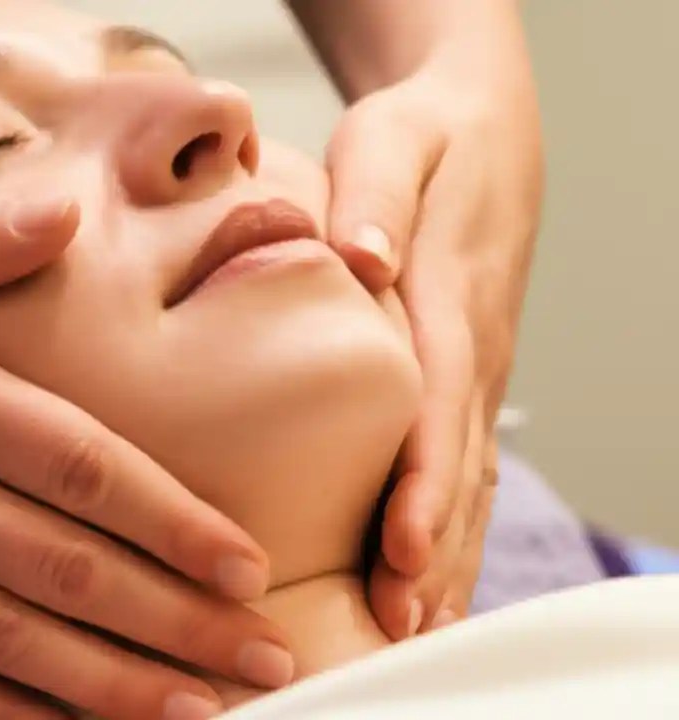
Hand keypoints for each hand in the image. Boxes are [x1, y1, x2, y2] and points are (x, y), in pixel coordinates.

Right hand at [0, 197, 289, 719]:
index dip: (175, 521)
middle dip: (180, 621)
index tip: (247, 563)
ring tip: (204, 712)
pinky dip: (12, 717)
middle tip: (262, 656)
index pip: (80, 468)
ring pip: (15, 647)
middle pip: (70, 571)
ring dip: (119, 686)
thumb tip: (65, 211)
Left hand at [322, 49, 542, 636]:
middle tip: (396, 624)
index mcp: (447, 296)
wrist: (482, 133)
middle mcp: (471, 346)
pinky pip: (470, 462)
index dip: (420, 480)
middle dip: (429, 548)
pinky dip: (456, 527)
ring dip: (445, 554)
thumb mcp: (390, 139)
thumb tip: (362, 259)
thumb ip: (374, 195)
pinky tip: (430, 579)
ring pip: (470, 475)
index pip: (435, 402)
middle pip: (456, 461)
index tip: (395, 545)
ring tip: (412, 629)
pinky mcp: (469, 377)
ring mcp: (478, 367)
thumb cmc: (421, 138)